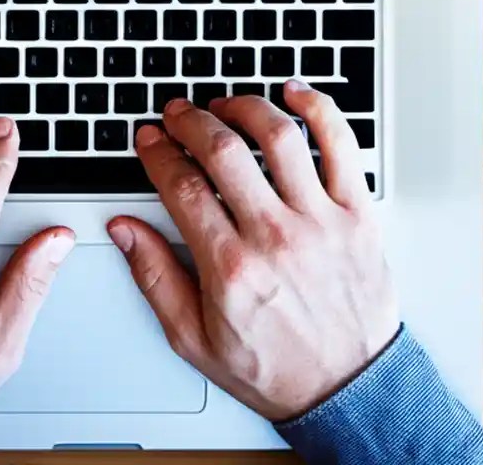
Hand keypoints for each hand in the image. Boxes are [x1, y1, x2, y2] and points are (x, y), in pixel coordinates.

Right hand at [108, 81, 399, 421]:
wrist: (348, 389)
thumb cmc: (276, 369)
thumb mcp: (194, 339)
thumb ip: (155, 278)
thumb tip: (125, 230)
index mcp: (230, 268)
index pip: (182, 186)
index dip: (158, 153)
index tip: (150, 140)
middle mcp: (275, 237)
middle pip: (223, 151)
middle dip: (190, 121)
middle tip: (178, 114)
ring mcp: (321, 221)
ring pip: (279, 137)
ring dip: (244, 107)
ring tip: (225, 104)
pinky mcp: (358, 215)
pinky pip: (341, 146)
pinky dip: (319, 109)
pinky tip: (295, 94)